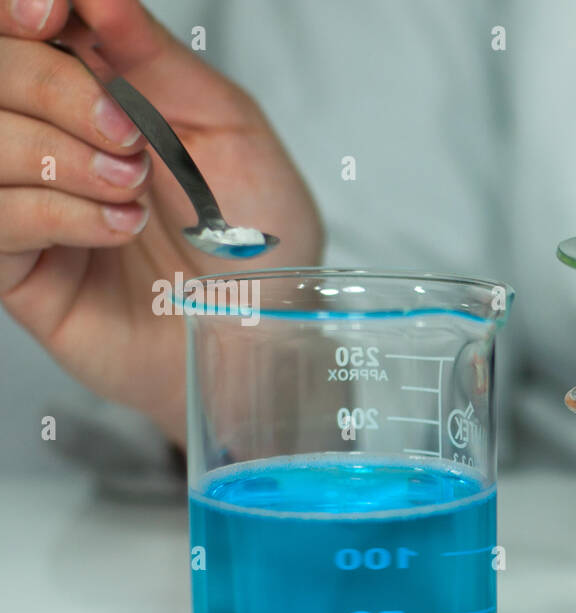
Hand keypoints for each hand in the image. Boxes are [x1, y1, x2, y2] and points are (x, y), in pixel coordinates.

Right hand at [0, 0, 321, 444]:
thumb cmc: (255, 235)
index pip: (19, 22)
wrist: (263, 330)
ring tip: (132, 189)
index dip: (23, 9)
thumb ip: (159, 57)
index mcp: (92, 84)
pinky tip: (117, 228)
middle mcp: (45, 132)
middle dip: (52, 86)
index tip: (54, 16)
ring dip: (59, 155)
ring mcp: (22, 196)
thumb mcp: (230, 130)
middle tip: (127, 136)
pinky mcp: (12, 265)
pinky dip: (58, 213)